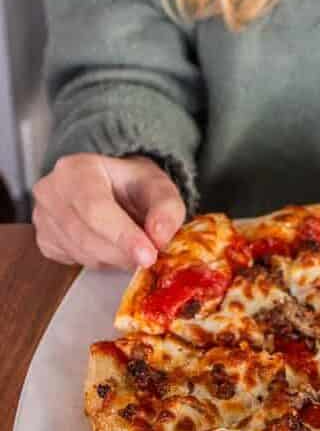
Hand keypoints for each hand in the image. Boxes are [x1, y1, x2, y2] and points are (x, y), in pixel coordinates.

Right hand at [32, 153, 185, 269]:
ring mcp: (42, 217)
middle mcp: (51, 191)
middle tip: (149, 257)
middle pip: (86, 236)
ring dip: (114, 258)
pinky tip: (109, 244)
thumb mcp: (158, 186)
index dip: (122, 235)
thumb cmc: (131, 184)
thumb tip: (160, 237)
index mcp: (77, 169)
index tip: (148, 256)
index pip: (96, 208)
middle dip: (122, 252)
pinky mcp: (44, 240)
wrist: (110, 185)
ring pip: (82, 253)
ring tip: (131, 244)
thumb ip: (166, 208)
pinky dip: (99, 261)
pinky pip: (74, 261)